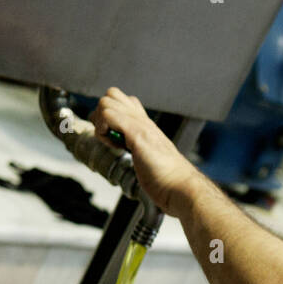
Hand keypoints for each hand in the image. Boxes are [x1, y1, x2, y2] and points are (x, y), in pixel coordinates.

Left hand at [89, 87, 203, 217]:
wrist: (181, 188)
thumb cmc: (169, 182)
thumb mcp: (151, 162)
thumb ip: (142, 154)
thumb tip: (137, 161)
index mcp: (147, 127)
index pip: (124, 102)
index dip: (111, 116)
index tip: (115, 139)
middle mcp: (143, 121)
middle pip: (112, 95)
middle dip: (101, 115)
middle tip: (109, 137)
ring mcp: (141, 125)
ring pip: (106, 101)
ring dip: (100, 123)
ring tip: (112, 143)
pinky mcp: (137, 134)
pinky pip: (108, 115)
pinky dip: (102, 131)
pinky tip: (115, 147)